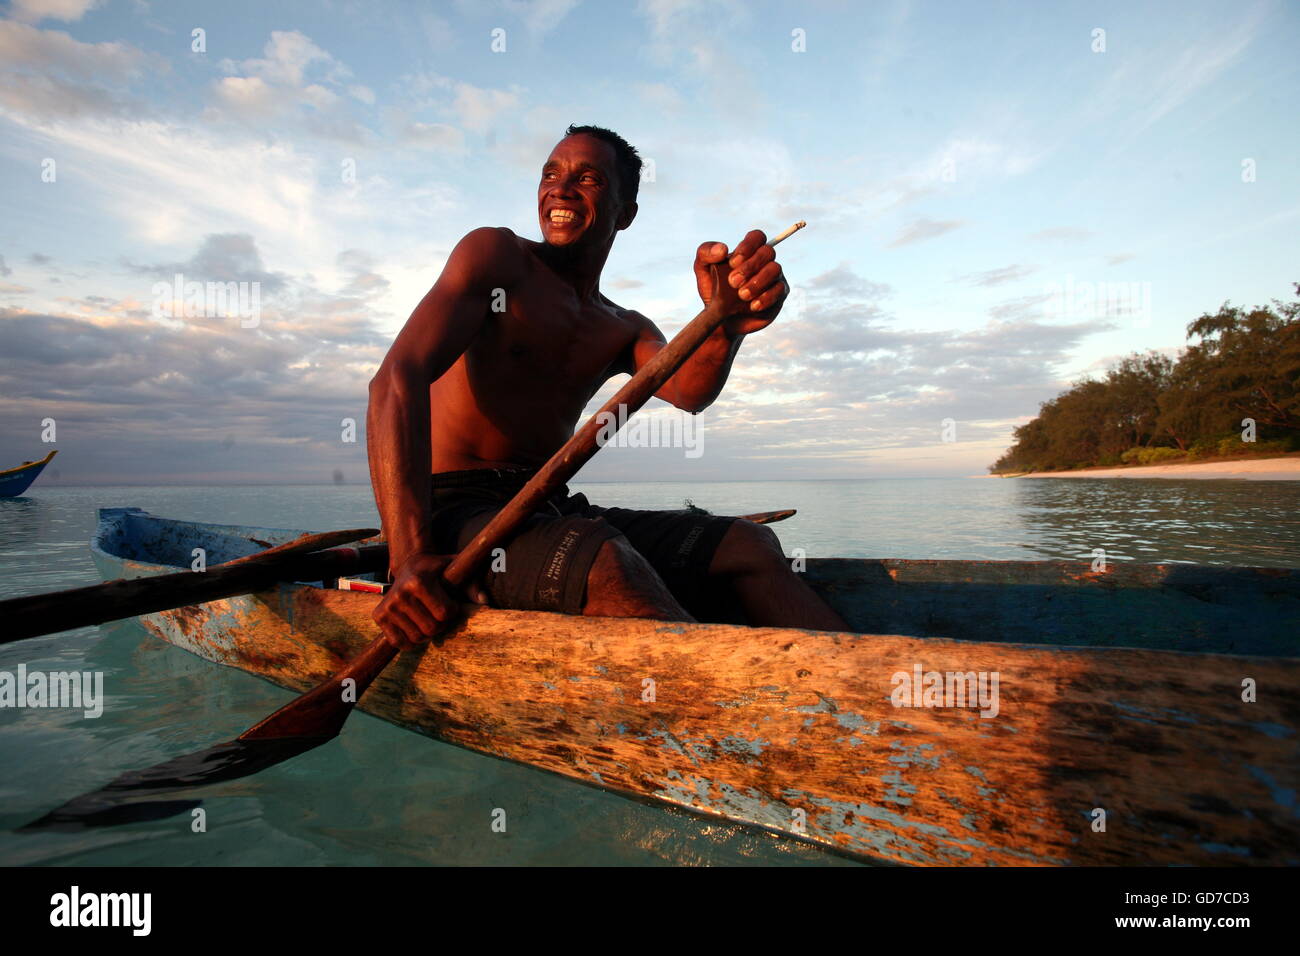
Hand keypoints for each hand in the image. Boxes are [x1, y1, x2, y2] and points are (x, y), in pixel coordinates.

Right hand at [371, 552, 487, 649]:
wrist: (410, 565)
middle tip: (439, 613)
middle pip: (432, 628)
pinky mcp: (379, 616)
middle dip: (441, 624)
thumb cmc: (438, 569)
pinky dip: (410, 641)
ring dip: (427, 632)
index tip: (450, 602)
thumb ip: (471, 584)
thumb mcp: (455, 570)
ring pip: (418, 638)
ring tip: (427, 617)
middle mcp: (400, 594)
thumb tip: (484, 601)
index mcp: (418, 581)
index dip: (453, 611)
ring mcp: (387, 606)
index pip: (445, 613)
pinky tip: (414, 626)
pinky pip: (400, 643)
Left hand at [693, 229, 789, 335]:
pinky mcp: (779, 295)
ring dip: (757, 282)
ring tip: (741, 295)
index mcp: (748, 252)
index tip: (733, 262)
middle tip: (733, 282)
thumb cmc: (713, 290)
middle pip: (768, 252)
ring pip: (775, 269)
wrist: (721, 320)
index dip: (747, 246)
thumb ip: (705, 252)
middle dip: (750, 266)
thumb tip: (723, 249)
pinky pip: (780, 290)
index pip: (756, 237)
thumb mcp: (702, 270)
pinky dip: (765, 297)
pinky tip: (752, 306)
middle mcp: (763, 261)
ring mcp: (774, 277)